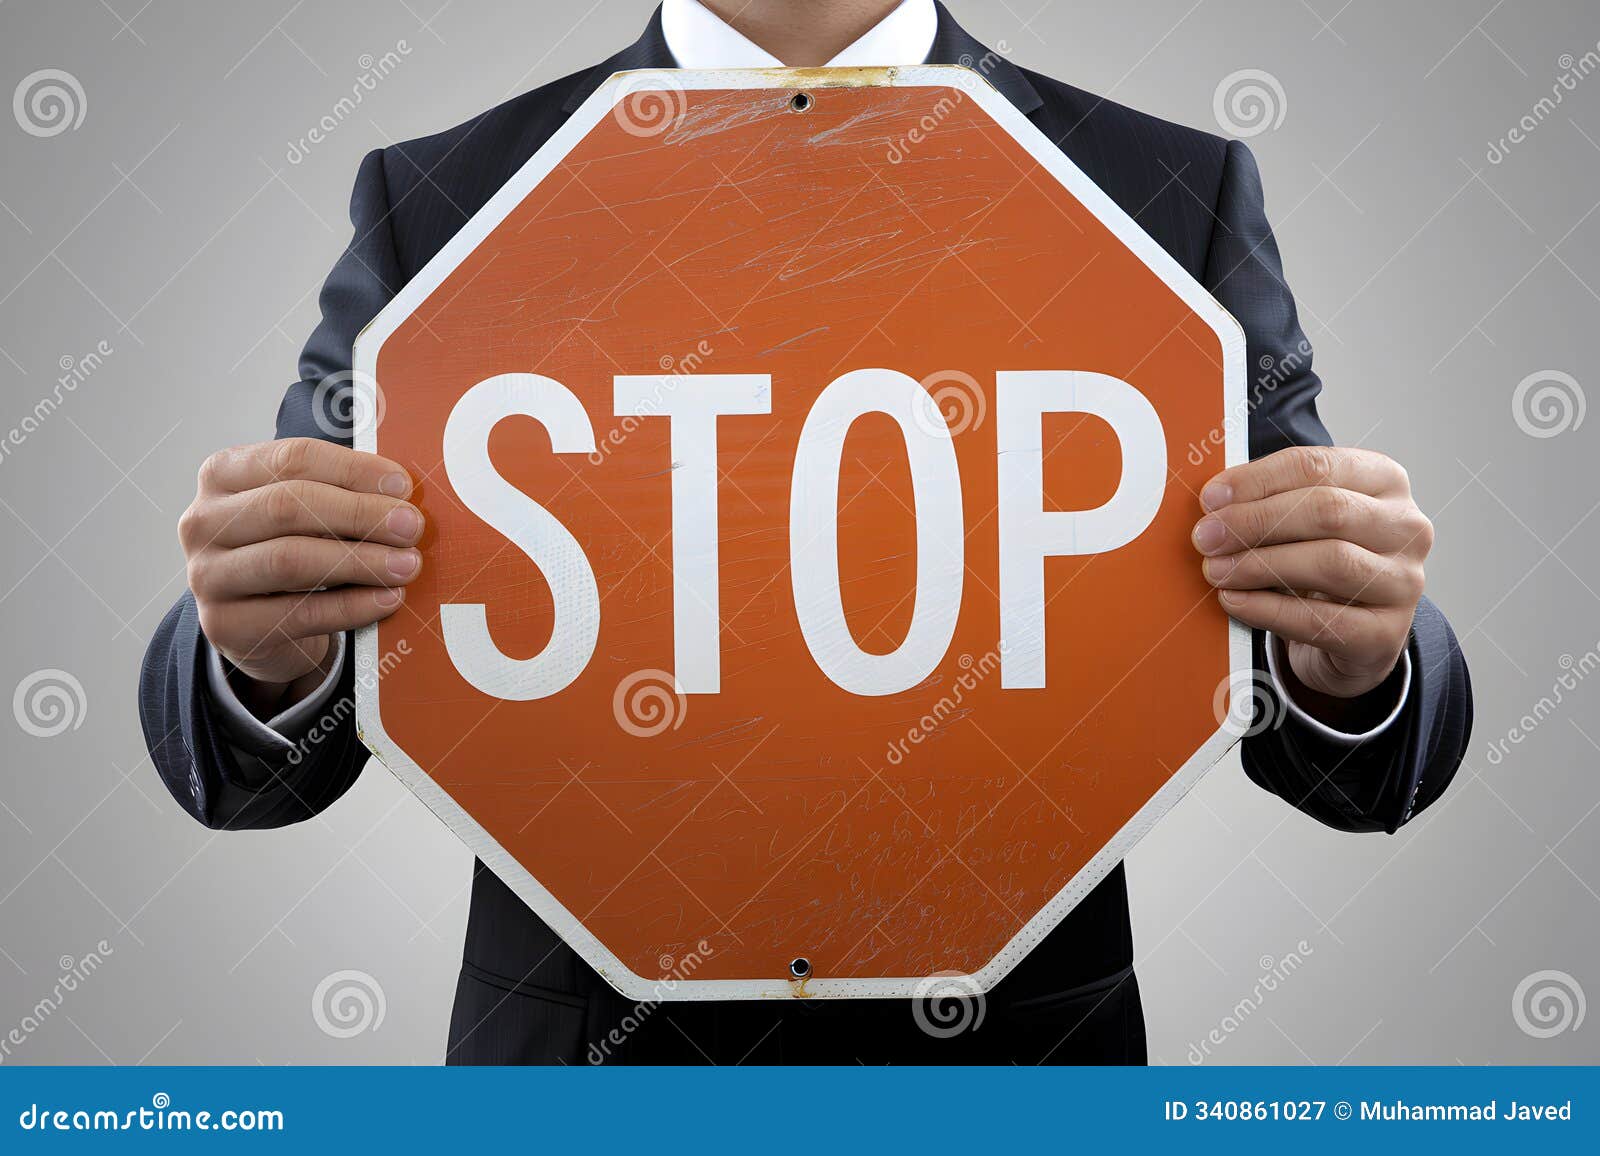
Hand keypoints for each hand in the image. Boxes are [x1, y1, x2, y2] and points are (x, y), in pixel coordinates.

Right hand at [179, 438, 422, 713]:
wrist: (258, 624)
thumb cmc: (291, 549)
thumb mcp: (306, 512)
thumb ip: (341, 493)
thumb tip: (402, 494)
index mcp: (223, 474)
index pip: (292, 458)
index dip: (352, 470)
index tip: (402, 484)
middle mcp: (204, 521)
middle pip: (288, 506)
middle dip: (360, 514)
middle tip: (411, 526)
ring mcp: (207, 575)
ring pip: (290, 559)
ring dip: (360, 560)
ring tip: (407, 565)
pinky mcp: (225, 625)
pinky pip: (298, 613)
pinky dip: (351, 606)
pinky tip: (387, 599)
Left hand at [1192, 446, 1431, 700]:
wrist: (1351, 631)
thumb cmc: (1317, 560)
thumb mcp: (1298, 521)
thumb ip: (1265, 502)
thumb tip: (1212, 501)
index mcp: (1383, 480)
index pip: (1317, 466)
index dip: (1257, 480)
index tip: (1210, 498)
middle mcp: (1405, 526)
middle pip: (1327, 511)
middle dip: (1255, 522)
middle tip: (1206, 537)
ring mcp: (1404, 581)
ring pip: (1331, 562)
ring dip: (1260, 565)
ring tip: (1216, 570)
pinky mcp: (1387, 633)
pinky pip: (1321, 619)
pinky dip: (1268, 609)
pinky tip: (1234, 601)